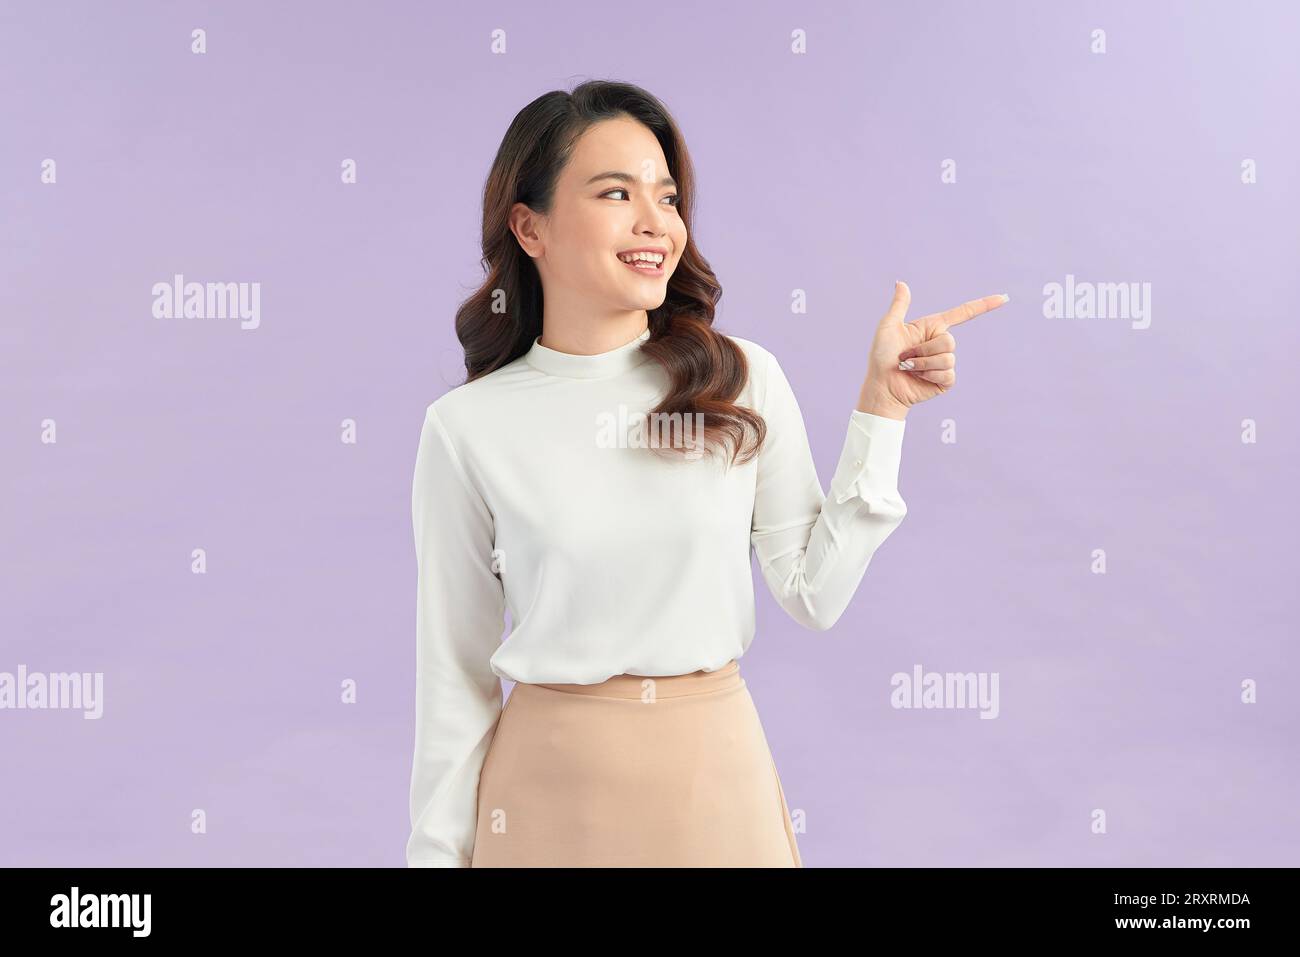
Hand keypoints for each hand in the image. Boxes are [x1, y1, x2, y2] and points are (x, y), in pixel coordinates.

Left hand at [857, 281, 1009, 417]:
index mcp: (931, 328)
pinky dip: (929, 376)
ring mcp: (944, 363)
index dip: (983, 305)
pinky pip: (948, 374)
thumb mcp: (889, 327)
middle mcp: (940, 344)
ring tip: (908, 368)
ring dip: (923, 364)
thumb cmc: (881, 357)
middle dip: (924, 350)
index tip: (1003, 298)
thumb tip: (901, 283)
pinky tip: (918, 378)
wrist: (882, 387)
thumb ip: (899, 306)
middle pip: (949, 341)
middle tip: (905, 357)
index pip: (962, 314)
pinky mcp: (945, 380)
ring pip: (948, 358)